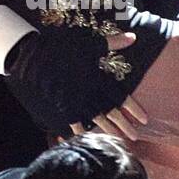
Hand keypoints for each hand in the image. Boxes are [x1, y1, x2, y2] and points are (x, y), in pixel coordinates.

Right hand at [4, 25, 142, 132]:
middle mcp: (89, 93)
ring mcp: (74, 102)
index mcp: (98, 79)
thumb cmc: (63, 46)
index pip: (121, 97)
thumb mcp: (90, 41)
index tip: (145, 120)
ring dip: (107, 132)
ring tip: (117, 141)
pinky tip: (87, 140)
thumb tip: (133, 37)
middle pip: (111, 114)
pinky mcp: (60, 107)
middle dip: (124, 126)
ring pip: (95, 121)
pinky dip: (81, 133)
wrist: (33, 55)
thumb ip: (112, 42)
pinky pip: (73, 123)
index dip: (133, 109)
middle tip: (135, 138)